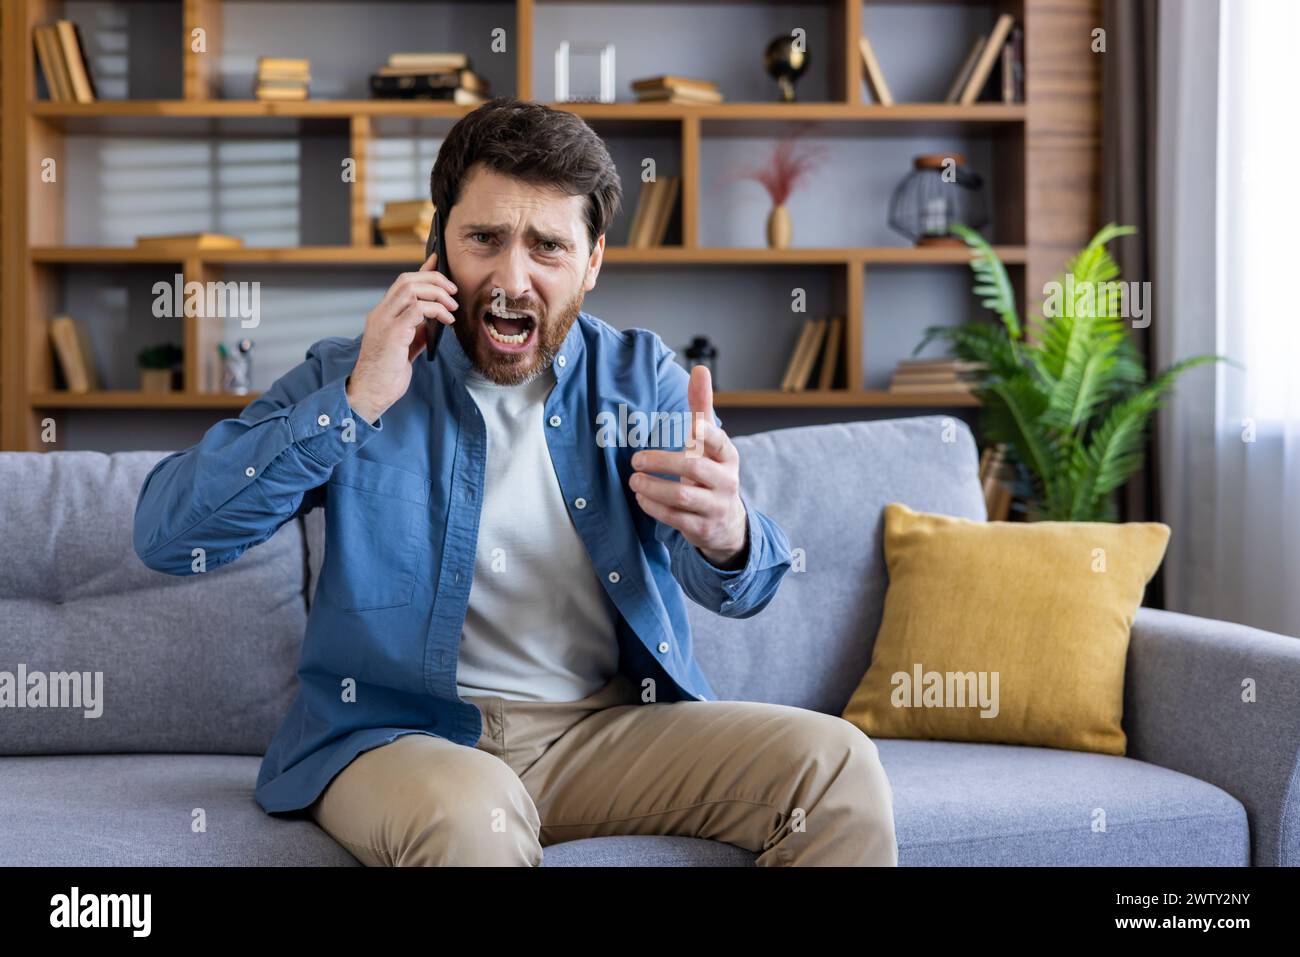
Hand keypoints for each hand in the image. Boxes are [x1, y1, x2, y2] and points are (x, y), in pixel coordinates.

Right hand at [347, 251, 456, 423]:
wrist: (371, 393)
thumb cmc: (386, 374)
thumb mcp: (405, 348)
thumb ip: (416, 332)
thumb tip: (434, 322)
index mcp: (383, 315)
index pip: (402, 283)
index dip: (423, 270)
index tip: (439, 261)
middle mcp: (381, 313)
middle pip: (407, 279)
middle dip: (434, 279)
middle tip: (453, 291)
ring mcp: (385, 321)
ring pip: (411, 288)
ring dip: (437, 293)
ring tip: (452, 308)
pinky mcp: (393, 332)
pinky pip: (417, 309)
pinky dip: (436, 310)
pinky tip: (446, 322)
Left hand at [629, 364, 748, 569]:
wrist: (727, 523)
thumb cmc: (711, 472)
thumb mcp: (709, 443)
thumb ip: (702, 407)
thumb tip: (699, 368)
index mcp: (727, 456)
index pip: (718, 442)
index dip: (706, 434)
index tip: (692, 428)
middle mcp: (726, 481)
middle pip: (694, 470)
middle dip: (662, 463)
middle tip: (636, 459)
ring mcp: (716, 507)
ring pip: (683, 498)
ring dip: (653, 488)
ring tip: (634, 479)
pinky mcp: (703, 528)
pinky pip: (675, 518)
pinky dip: (654, 507)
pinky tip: (641, 496)